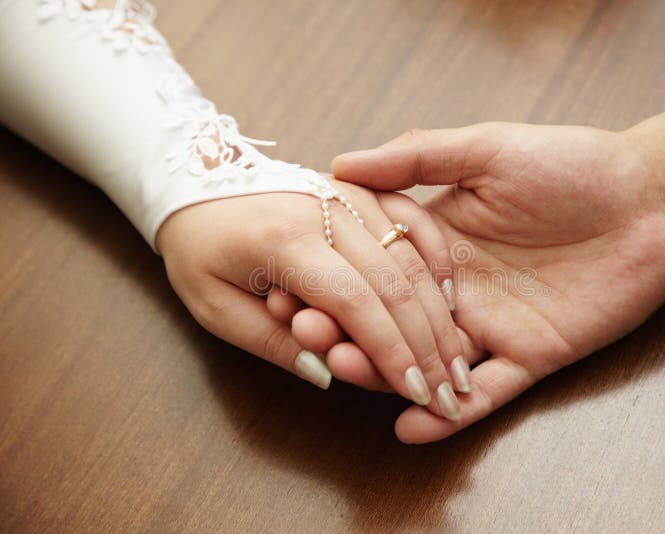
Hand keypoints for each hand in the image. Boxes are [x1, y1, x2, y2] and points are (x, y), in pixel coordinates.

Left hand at [154, 176, 465, 419]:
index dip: (389, 350)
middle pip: (394, 280)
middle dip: (427, 343)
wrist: (196, 180)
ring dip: (438, 312)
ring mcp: (347, 194)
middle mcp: (325, 209)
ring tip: (457, 358)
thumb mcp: (214, 307)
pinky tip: (448, 298)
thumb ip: (271, 343)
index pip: (355, 301)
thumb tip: (327, 376)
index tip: (414, 392)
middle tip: (448, 390)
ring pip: (410, 255)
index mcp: (285, 239)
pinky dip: (434, 259)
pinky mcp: (360, 189)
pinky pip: (411, 220)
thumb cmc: (199, 249)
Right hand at [294, 107, 664, 441]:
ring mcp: (493, 325)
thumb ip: (418, 157)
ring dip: (390, 372)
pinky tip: (413, 425)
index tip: (298, 285)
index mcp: (442, 239)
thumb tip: (341, 162)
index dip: (340, 278)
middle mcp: (459, 287)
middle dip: (351, 329)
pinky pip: (487, 392)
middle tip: (312, 335)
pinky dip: (453, 414)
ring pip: (431, 360)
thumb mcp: (488, 149)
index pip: (379, 267)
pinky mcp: (531, 355)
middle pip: (395, 319)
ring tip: (347, 372)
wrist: (654, 200)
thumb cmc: (573, 164)